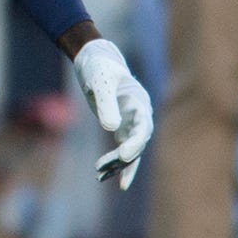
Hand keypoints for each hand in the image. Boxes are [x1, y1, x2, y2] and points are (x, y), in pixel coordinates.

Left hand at [73, 38, 152, 189]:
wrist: (94, 61)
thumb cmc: (99, 68)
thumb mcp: (100, 82)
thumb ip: (106, 103)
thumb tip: (111, 129)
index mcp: (139, 102)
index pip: (143, 128)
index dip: (135, 142)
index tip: (124, 155)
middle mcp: (139, 115)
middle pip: (137, 142)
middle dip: (125, 158)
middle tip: (105, 168)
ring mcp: (131, 123)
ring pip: (130, 149)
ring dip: (117, 164)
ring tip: (99, 175)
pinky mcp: (120, 127)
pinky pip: (121, 149)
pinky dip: (113, 162)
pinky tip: (102, 176)